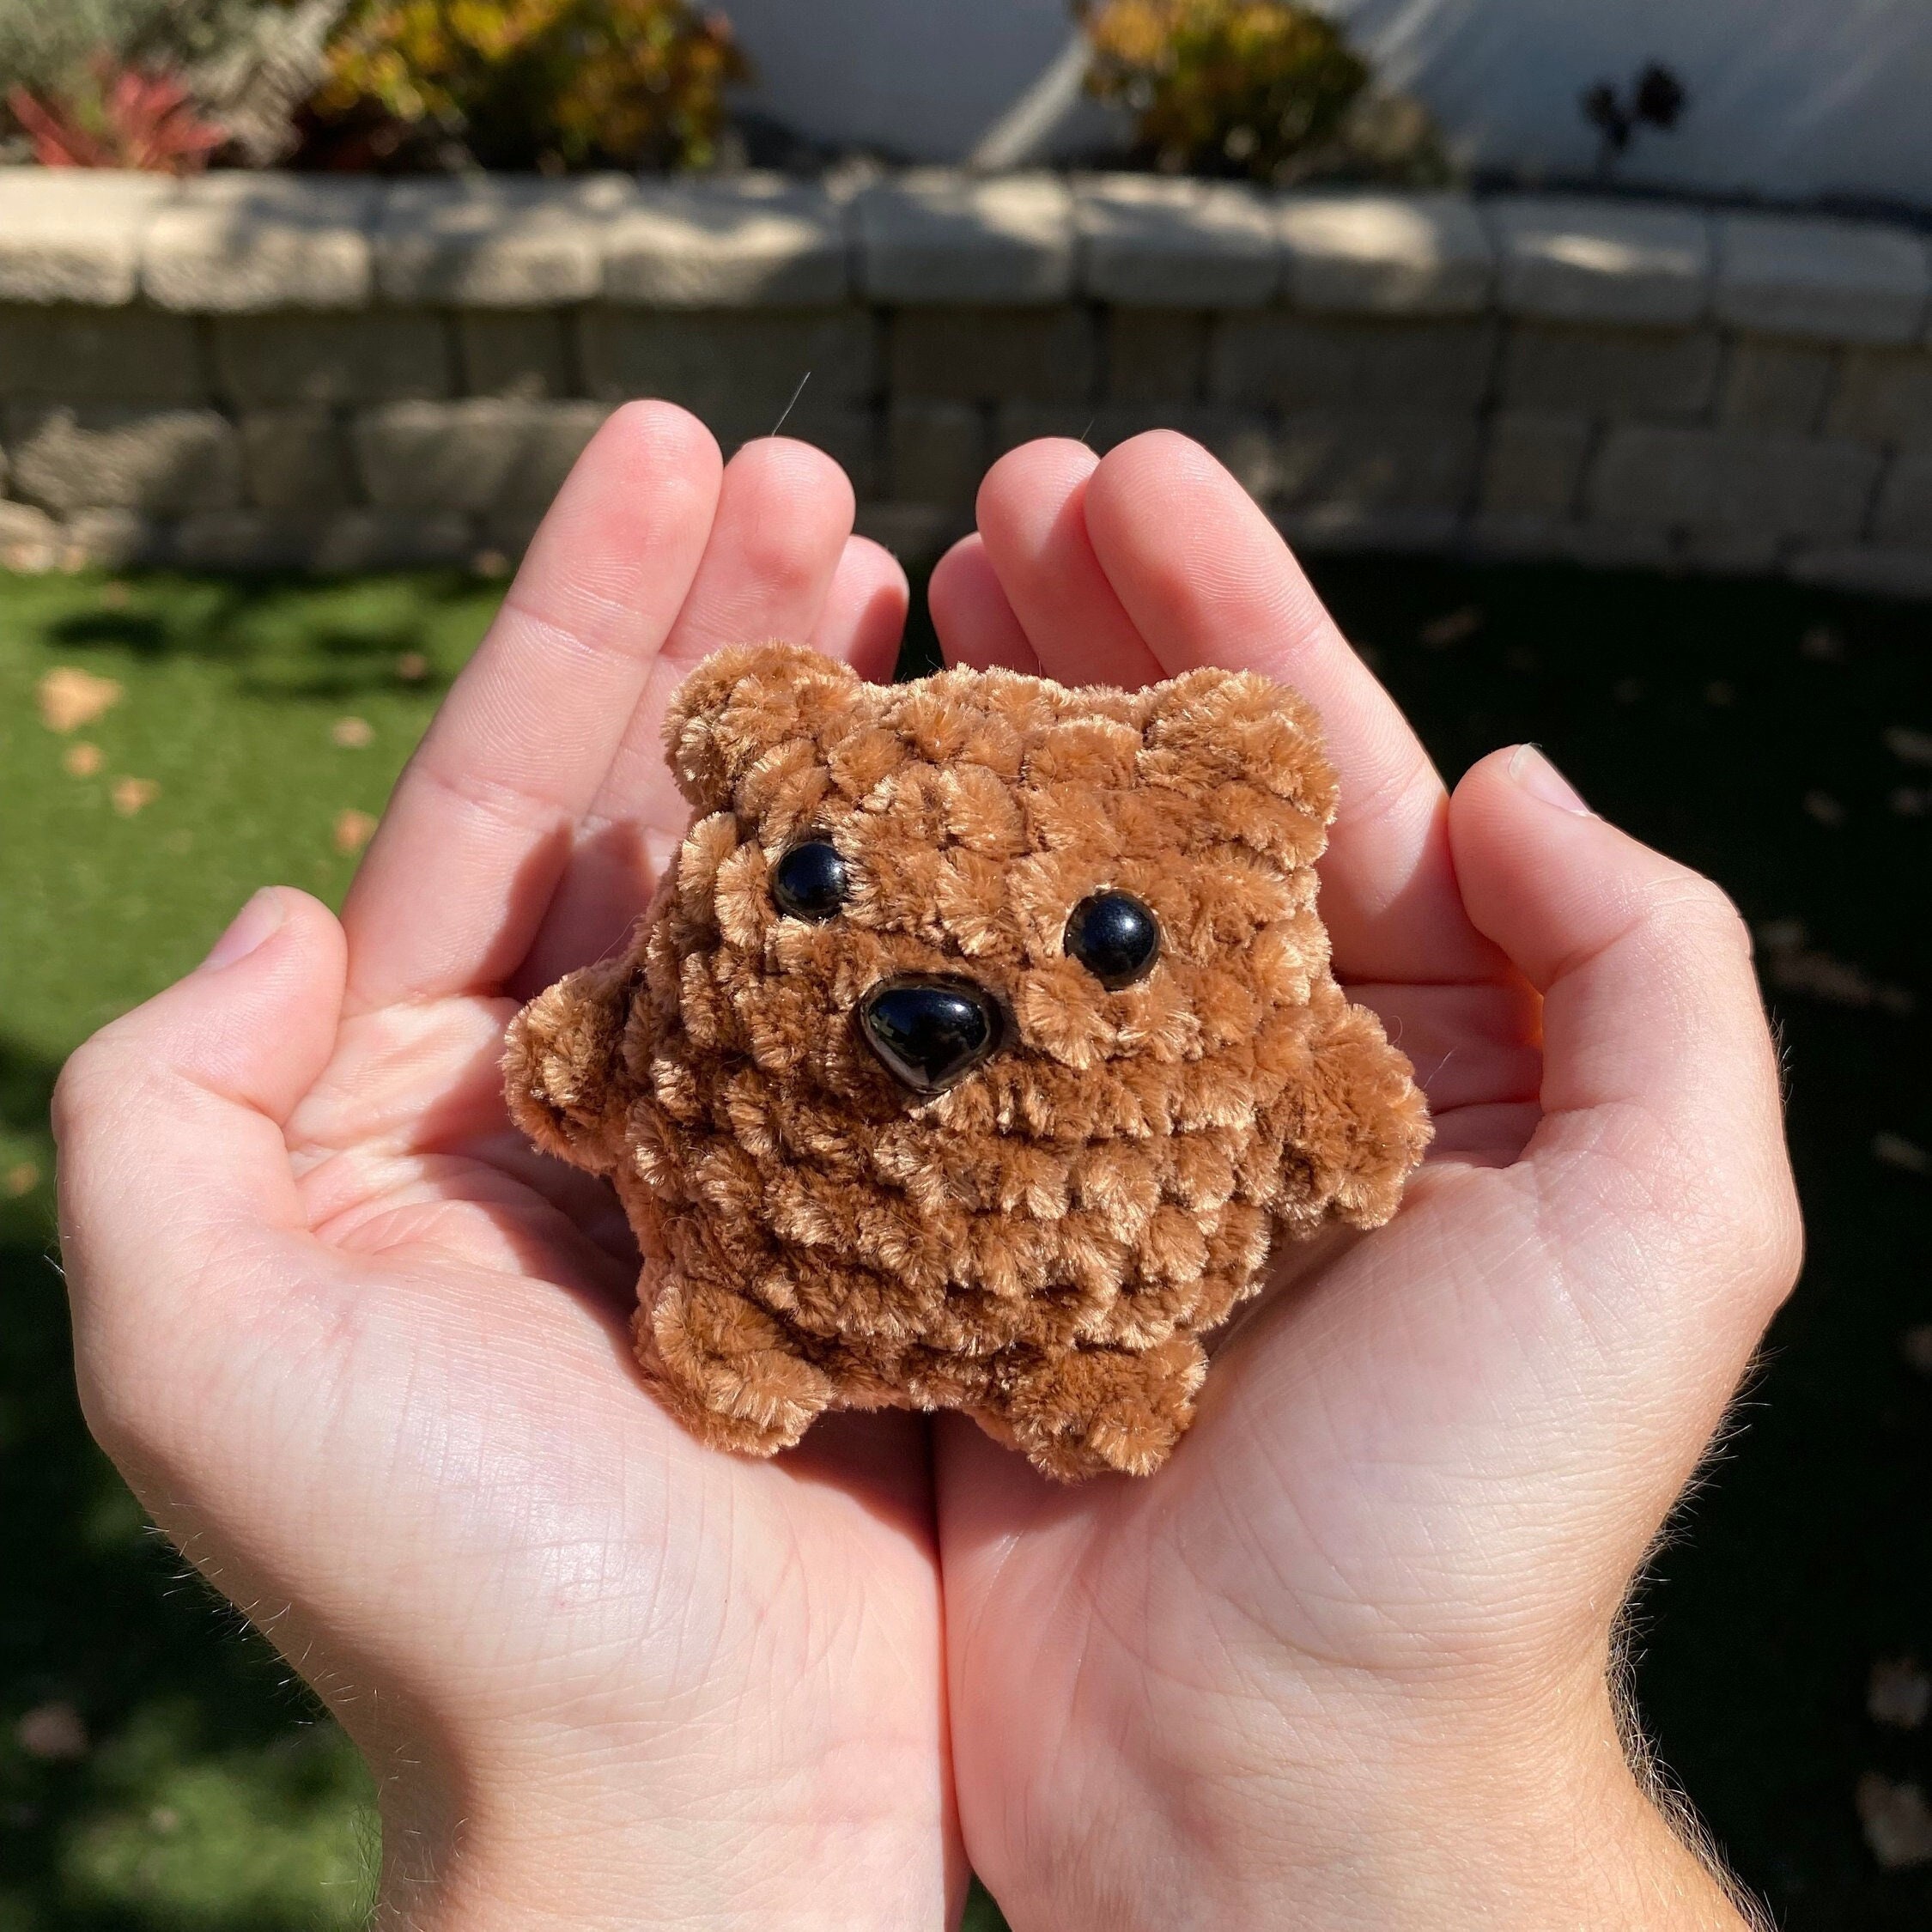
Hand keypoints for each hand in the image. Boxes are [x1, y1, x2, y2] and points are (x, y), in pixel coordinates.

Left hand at [53, 406, 961, 1931]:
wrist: (677, 1800)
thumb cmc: (440, 1594)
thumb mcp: (196, 1344)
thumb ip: (163, 1105)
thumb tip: (275, 907)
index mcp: (416, 1094)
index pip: (494, 798)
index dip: (578, 616)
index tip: (673, 445)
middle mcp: (583, 1099)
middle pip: (658, 810)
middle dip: (726, 631)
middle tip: (824, 475)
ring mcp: (744, 1151)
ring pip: (798, 893)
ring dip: (848, 733)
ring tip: (917, 576)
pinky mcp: (875, 1220)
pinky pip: (912, 1024)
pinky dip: (954, 901)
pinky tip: (1016, 791)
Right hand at [929, 435, 1798, 1930]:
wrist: (1285, 1789)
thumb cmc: (1481, 1523)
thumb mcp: (1671, 1234)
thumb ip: (1651, 975)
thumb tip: (1505, 772)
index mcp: (1403, 1042)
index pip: (1307, 772)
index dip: (1217, 610)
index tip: (1117, 473)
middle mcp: (1241, 1078)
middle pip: (1142, 812)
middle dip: (1070, 643)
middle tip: (978, 500)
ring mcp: (1091, 1157)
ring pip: (1010, 911)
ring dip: (952, 762)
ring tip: (873, 620)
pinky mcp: (961, 1254)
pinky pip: (897, 1067)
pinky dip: (849, 950)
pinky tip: (784, 851)